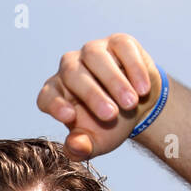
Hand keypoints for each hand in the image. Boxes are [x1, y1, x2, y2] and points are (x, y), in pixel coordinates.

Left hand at [36, 33, 160, 160]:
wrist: (137, 106)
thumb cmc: (109, 125)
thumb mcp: (96, 143)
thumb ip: (82, 148)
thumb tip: (75, 147)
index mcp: (57, 93)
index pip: (47, 95)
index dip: (55, 104)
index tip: (70, 117)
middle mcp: (70, 68)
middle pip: (72, 74)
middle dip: (92, 95)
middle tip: (112, 116)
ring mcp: (92, 52)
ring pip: (95, 56)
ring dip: (114, 81)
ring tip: (131, 104)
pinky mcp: (117, 42)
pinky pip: (122, 48)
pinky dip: (134, 69)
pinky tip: (142, 90)